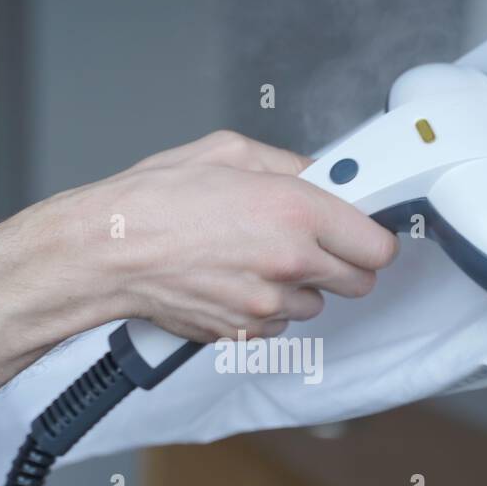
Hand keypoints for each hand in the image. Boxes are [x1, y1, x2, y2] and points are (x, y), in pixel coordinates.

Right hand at [42, 130, 398, 341]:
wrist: (108, 253)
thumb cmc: (154, 201)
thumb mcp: (228, 152)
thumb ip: (289, 164)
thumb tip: (319, 176)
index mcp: (295, 210)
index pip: (377, 244)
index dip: (371, 236)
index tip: (360, 229)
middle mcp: (290, 262)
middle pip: (360, 282)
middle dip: (344, 262)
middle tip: (314, 242)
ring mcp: (268, 304)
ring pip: (315, 305)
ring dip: (299, 286)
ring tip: (255, 258)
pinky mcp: (245, 333)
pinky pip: (277, 324)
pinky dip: (265, 307)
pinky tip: (234, 280)